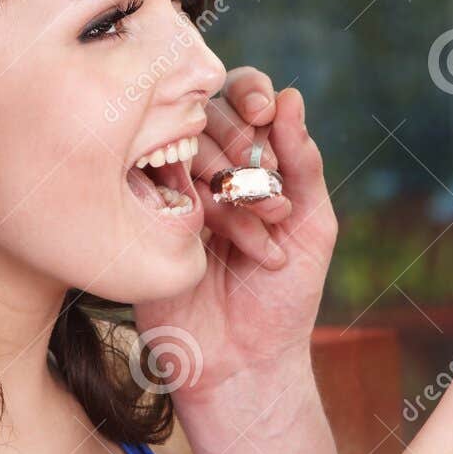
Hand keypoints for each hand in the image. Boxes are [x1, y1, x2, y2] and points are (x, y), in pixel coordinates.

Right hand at [132, 68, 337, 395]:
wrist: (244, 363)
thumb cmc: (283, 298)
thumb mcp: (313, 227)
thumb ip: (304, 163)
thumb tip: (291, 96)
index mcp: (248, 160)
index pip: (240, 94)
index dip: (250, 90)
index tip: (265, 113)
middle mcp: (205, 169)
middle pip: (206, 112)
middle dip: (243, 146)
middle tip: (272, 201)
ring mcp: (169, 193)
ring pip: (181, 147)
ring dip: (226, 185)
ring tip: (261, 240)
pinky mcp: (139, 222)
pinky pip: (150, 182)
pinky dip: (189, 202)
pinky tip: (210, 236)